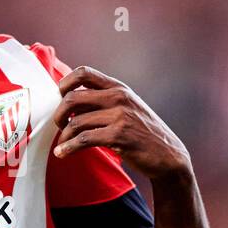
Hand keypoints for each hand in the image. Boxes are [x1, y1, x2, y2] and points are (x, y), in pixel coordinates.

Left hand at [50, 66, 191, 180]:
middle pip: (72, 97)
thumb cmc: (144, 133)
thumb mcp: (128, 108)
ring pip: (75, 122)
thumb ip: (103, 103)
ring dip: (64, 137)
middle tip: (59, 126)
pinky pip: (83, 140)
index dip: (64, 84)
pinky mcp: (119, 136)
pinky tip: (63, 154)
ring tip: (62, 145)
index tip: (59, 99)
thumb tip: (69, 104)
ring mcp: (120, 116)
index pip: (84, 72)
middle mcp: (119, 98)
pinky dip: (68, 148)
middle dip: (59, 114)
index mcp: (119, 88)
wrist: (169, 155)